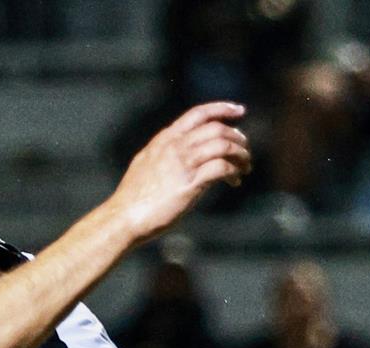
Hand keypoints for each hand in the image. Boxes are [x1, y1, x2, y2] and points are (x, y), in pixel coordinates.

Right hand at [110, 102, 251, 240]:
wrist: (124, 217)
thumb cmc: (134, 197)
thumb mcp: (146, 164)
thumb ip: (163, 154)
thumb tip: (177, 153)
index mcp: (165, 139)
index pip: (198, 114)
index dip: (222, 109)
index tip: (239, 110)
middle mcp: (175, 146)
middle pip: (216, 128)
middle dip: (236, 137)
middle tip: (245, 150)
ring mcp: (183, 164)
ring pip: (223, 145)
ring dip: (240, 154)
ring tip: (245, 166)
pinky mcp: (190, 184)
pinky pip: (222, 168)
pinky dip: (234, 172)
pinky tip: (235, 181)